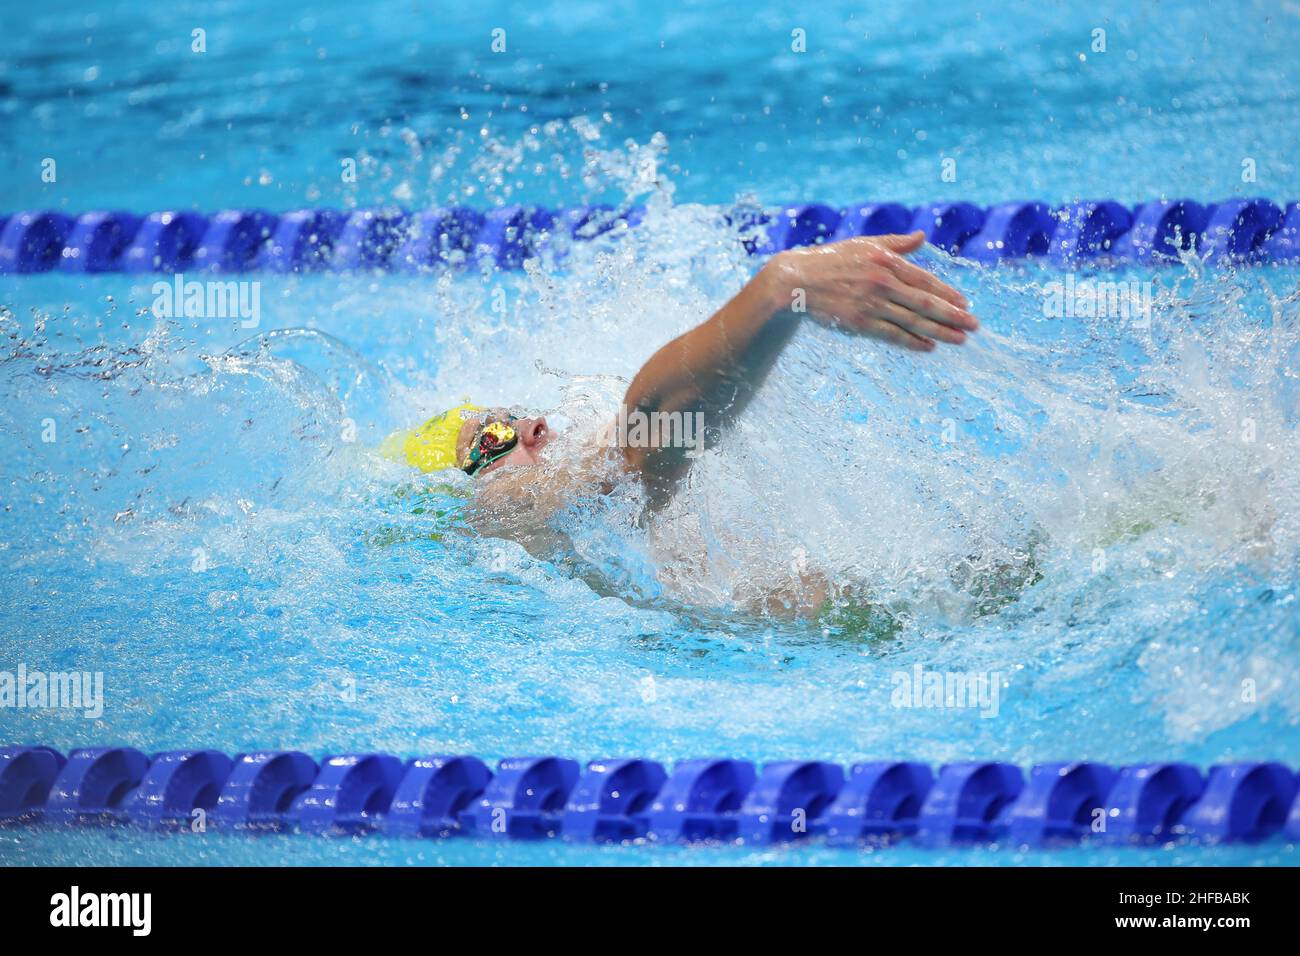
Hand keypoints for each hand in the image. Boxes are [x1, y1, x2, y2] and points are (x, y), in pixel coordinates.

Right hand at [762, 231, 977, 350]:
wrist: (797, 280)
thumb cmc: (832, 259)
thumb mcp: (865, 243)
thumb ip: (896, 242)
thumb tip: (922, 236)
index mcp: (886, 261)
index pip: (924, 280)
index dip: (947, 293)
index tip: (965, 303)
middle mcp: (882, 283)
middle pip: (924, 302)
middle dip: (952, 315)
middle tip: (973, 325)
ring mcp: (871, 304)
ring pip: (912, 321)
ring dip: (939, 331)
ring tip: (959, 339)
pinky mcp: (859, 322)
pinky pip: (891, 334)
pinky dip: (911, 341)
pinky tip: (928, 346)